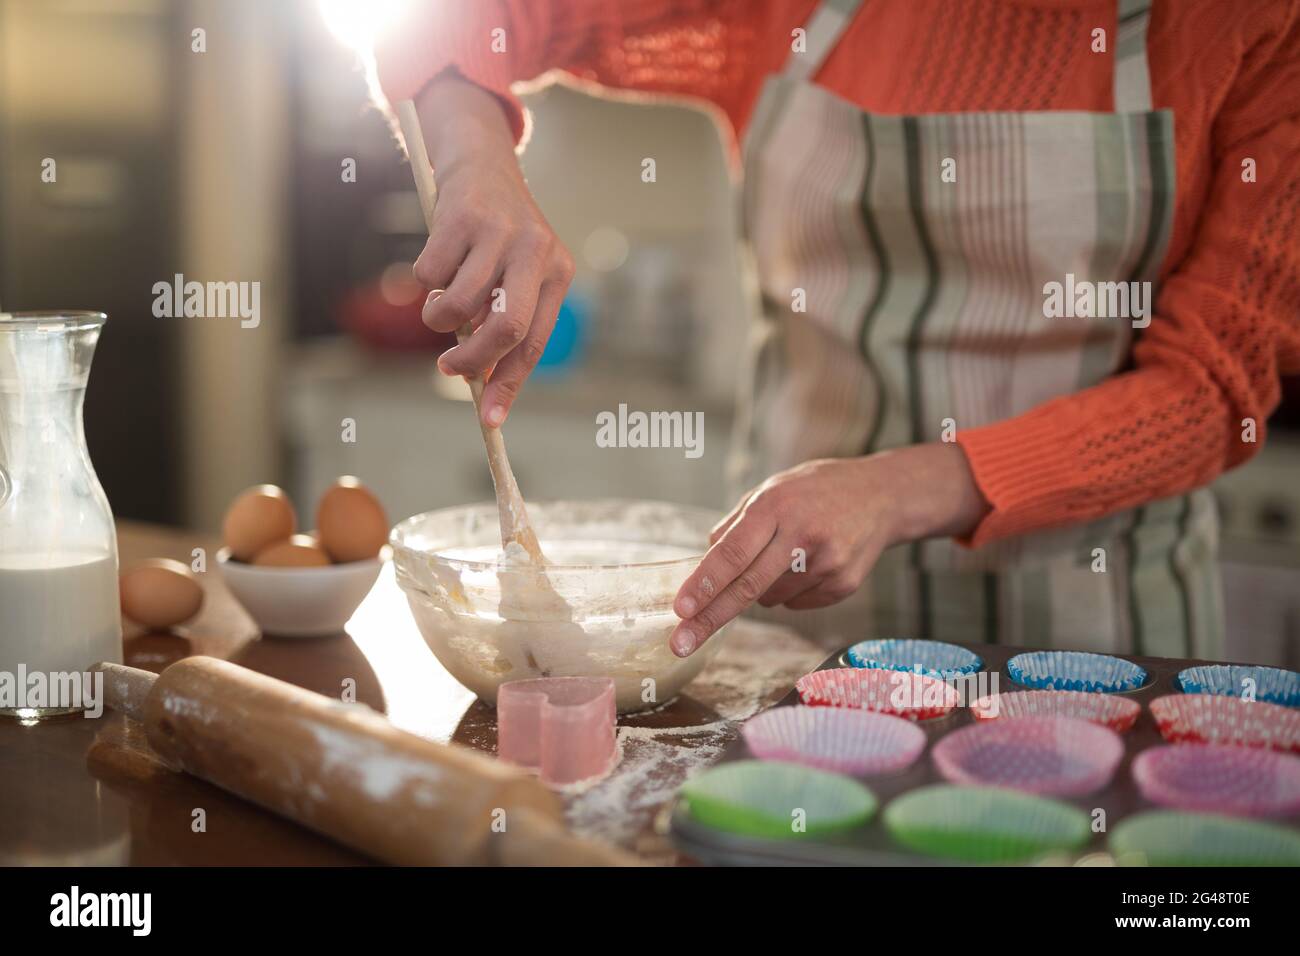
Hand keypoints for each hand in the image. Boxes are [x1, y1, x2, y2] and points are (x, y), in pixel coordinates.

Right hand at [412, 75, 574, 426]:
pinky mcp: (464, 215)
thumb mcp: (515, 274)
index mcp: (557, 273)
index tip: (490, 419)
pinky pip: (430, 274)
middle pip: (507, 327)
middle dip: (473, 358)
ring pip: (459, 304)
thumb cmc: (496, 236)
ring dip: (437, 317)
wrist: (480, 163)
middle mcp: (537, 252)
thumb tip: (480, 383)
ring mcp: (501, 232)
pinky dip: (422, 281)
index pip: (535, 341)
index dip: (510, 383)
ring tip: (437, 308)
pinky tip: (434, 263)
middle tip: (448, 368)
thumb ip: (502, 321)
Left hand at [668, 443, 988, 656]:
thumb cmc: (816, 491)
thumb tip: (703, 562)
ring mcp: (828, 563)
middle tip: (680, 642)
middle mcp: (803, 534)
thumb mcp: (772, 489)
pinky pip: (795, 603)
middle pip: (748, 587)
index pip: (733, 552)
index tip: (680, 608)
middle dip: (710, 618)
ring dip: (759, 590)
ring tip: (784, 556)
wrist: (882, 496)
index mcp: (777, 505)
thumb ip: (735, 524)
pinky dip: (788, 592)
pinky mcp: (845, 584)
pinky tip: (807, 565)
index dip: (704, 583)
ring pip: (769, 599)